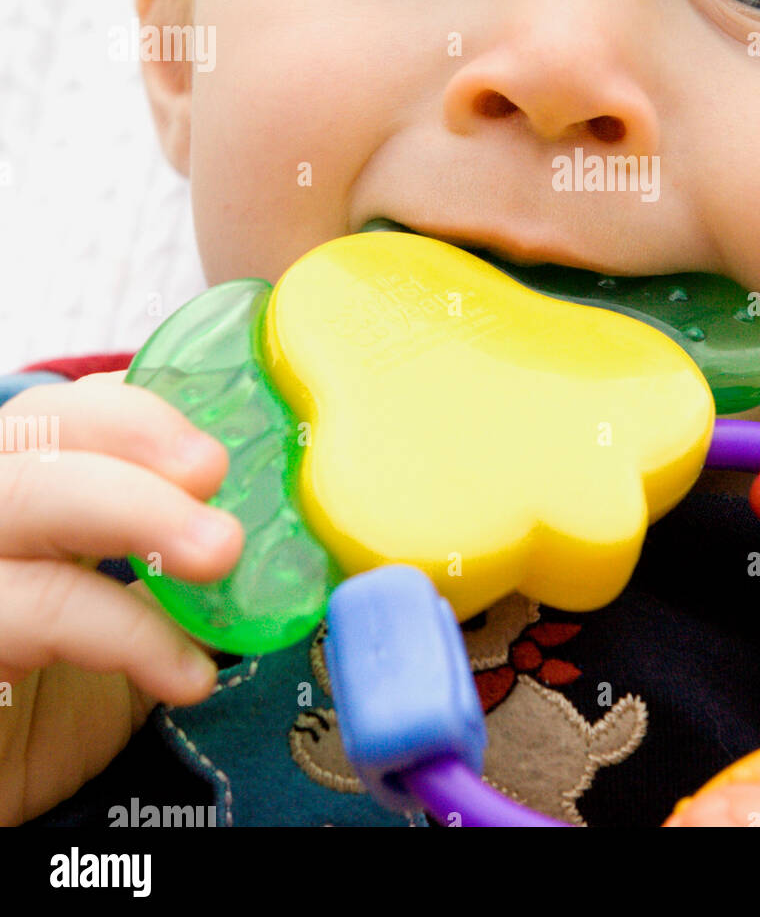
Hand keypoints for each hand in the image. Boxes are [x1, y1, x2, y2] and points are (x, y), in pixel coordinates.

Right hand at [0, 371, 242, 823]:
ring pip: (26, 496)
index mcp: (32, 480)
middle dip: (136, 434)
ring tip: (219, 550)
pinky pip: (34, 610)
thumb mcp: (139, 605)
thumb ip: (186, 550)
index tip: (218, 441)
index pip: (73, 405)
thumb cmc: (66, 687)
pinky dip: (125, 632)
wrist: (3, 786)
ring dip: (135, 512)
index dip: (140, 408)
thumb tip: (298, 519)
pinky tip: (185, 672)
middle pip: (35, 423)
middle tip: (215, 470)